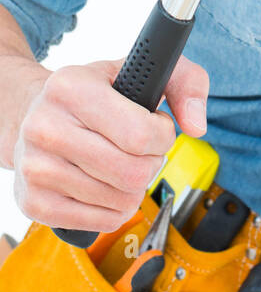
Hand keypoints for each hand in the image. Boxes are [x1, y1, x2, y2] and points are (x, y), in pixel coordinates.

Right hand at [11, 54, 208, 233]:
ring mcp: (35, 168)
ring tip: (121, 163)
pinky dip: (116, 209)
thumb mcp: (139, 69)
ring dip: (134, 187)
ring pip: (120, 201)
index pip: (140, 134)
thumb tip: (197, 126)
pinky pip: (101, 222)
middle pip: (132, 173)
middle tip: (141, 149)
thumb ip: (186, 82)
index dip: (163, 136)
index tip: (156, 126)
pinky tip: (107, 185)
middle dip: (151, 163)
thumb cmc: (95, 92)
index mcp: (71, 87)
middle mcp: (45, 127)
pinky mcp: (34, 202)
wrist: (32, 113)